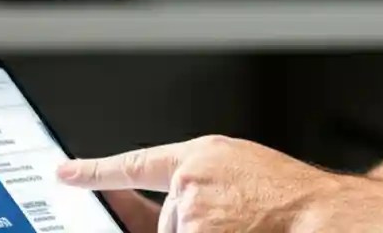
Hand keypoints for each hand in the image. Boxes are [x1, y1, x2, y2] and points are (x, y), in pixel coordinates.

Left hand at [58, 135, 340, 232]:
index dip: (95, 170)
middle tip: (236, 222)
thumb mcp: (241, 172)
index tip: (64, 172)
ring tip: (246, 226)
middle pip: (168, 221)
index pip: (135, 163)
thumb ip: (200, 184)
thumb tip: (159, 205)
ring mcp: (190, 210)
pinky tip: (240, 229)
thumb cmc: (290, 197)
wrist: (318, 213)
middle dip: (196, 229)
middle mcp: (188, 180)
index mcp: (202, 156)